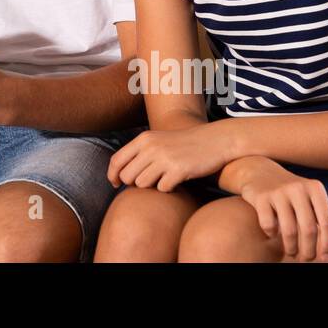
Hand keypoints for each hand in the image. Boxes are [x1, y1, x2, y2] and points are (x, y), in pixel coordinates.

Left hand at [106, 124, 232, 191]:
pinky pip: (162, 189)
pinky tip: (177, 180)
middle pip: (127, 176)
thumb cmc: (184, 144)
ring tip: (165, 177)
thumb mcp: (158, 141)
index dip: (112, 175)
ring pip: (142, 184)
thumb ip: (139, 153)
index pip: (116, 160)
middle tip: (149, 181)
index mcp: (143, 139)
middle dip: (134, 183)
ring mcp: (164, 158)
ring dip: (152, 185)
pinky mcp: (179, 170)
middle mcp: (151, 147)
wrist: (215, 140)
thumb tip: (120, 175)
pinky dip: (168, 188)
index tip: (115, 184)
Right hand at [223, 156, 327, 261]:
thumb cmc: (291, 193)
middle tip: (305, 259)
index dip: (327, 244)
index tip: (323, 257)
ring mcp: (278, 191)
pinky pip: (269, 226)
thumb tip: (326, 250)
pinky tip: (273, 234)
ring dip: (291, 248)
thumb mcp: (310, 198)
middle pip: (309, 230)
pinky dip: (271, 235)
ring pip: (289, 231)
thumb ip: (323, 218)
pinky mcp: (260, 196)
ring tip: (291, 253)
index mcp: (315, 188)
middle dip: (308, 251)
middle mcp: (298, 187)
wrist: (259, 172)